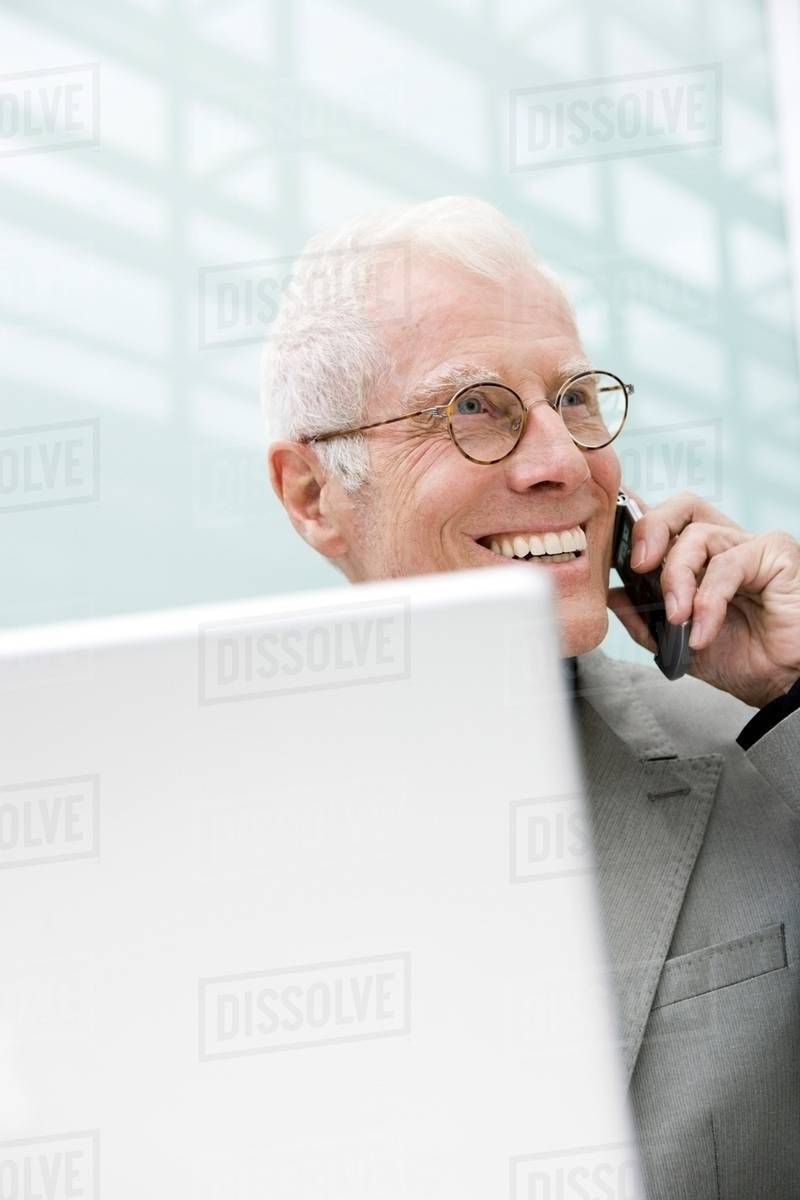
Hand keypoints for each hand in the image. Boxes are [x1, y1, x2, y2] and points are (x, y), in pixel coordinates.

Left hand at [608, 491, 799, 707]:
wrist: (780, 685)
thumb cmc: (741, 660)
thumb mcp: (676, 642)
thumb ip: (645, 618)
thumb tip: (614, 595)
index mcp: (703, 558)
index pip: (667, 522)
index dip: (638, 522)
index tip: (611, 540)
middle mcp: (727, 544)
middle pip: (682, 507)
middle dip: (651, 529)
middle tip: (639, 565)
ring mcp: (752, 545)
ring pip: (698, 537)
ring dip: (678, 579)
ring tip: (678, 619)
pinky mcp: (775, 553)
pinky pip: (728, 564)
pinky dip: (708, 601)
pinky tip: (702, 632)